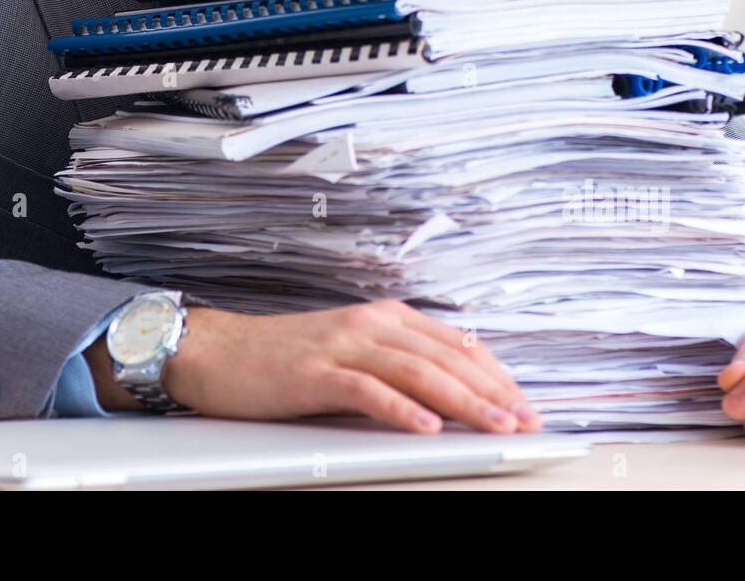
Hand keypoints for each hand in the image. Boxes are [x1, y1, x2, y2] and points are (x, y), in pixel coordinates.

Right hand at [147, 301, 542, 433]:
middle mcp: (370, 324)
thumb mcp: (352, 352)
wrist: (220, 350)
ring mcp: (343, 345)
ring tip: (494, 426)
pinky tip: (426, 427)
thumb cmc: (285, 357)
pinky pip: (367, 389)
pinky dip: (401, 408)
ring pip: (416, 370)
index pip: (456, 342)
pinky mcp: (316, 371)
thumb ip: (395, 363)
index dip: (495, 374)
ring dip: (462, 400)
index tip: (523, 403)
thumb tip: (450, 394)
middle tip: (524, 420)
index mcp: (385, 317)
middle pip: (444, 356)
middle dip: (491, 391)